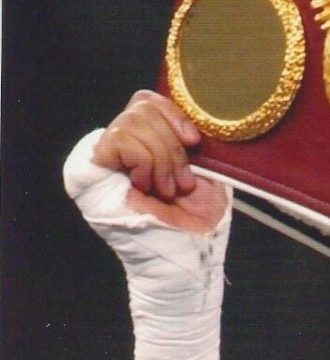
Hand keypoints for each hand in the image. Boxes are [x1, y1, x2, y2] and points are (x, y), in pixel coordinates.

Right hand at [92, 90, 225, 232]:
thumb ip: (192, 142)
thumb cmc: (198, 224)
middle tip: (182, 184)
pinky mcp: (93, 171)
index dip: (172, 114)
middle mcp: (126, 148)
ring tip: (168, 191)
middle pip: (142, 109)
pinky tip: (146, 188)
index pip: (147, 102)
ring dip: (161, 160)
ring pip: (132, 122)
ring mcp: (108, 160)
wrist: (187, 258)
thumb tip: (191, 116)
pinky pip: (119, 139)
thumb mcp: (207, 174)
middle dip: (171, 147)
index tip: (194, 142)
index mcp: (149, 144)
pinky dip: (143, 162)